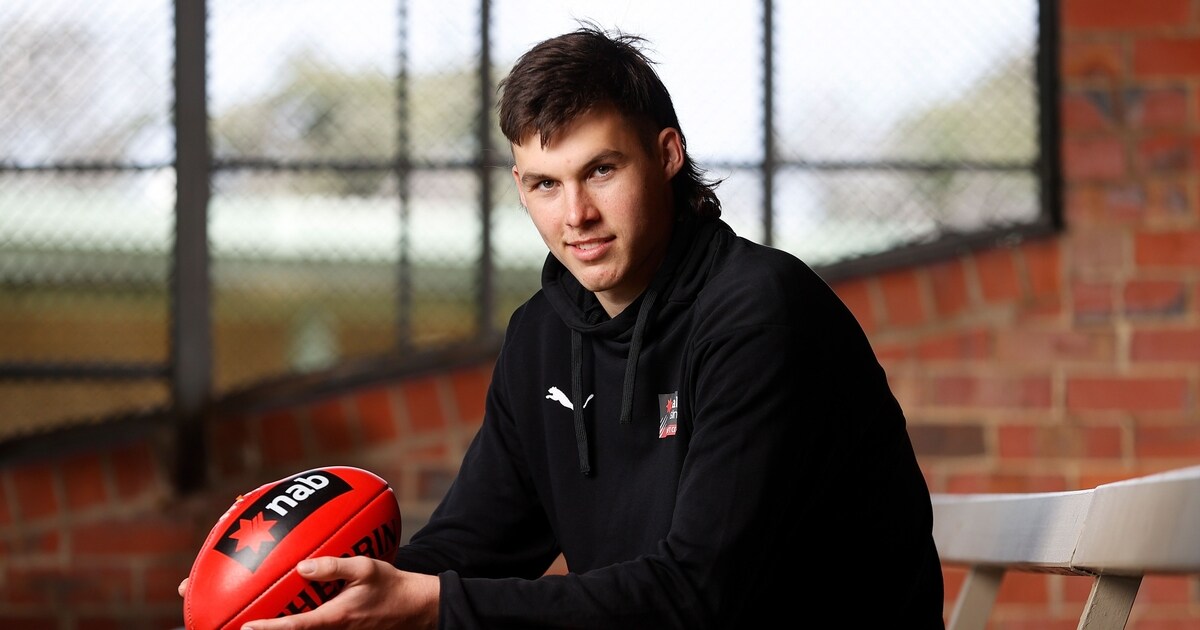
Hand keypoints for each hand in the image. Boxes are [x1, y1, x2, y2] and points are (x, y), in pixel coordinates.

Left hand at [178, 557, 438, 629]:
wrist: (412, 608)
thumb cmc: (390, 586)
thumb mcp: (367, 568)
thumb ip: (334, 566)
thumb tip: (301, 565)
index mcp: (333, 619)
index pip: (294, 628)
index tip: (243, 629)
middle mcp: (324, 628)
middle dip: (248, 626)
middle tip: (215, 613)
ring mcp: (325, 628)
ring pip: (287, 626)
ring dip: (257, 619)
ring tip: (220, 610)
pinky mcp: (327, 623)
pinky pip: (297, 621)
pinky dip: (276, 615)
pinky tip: (258, 601)